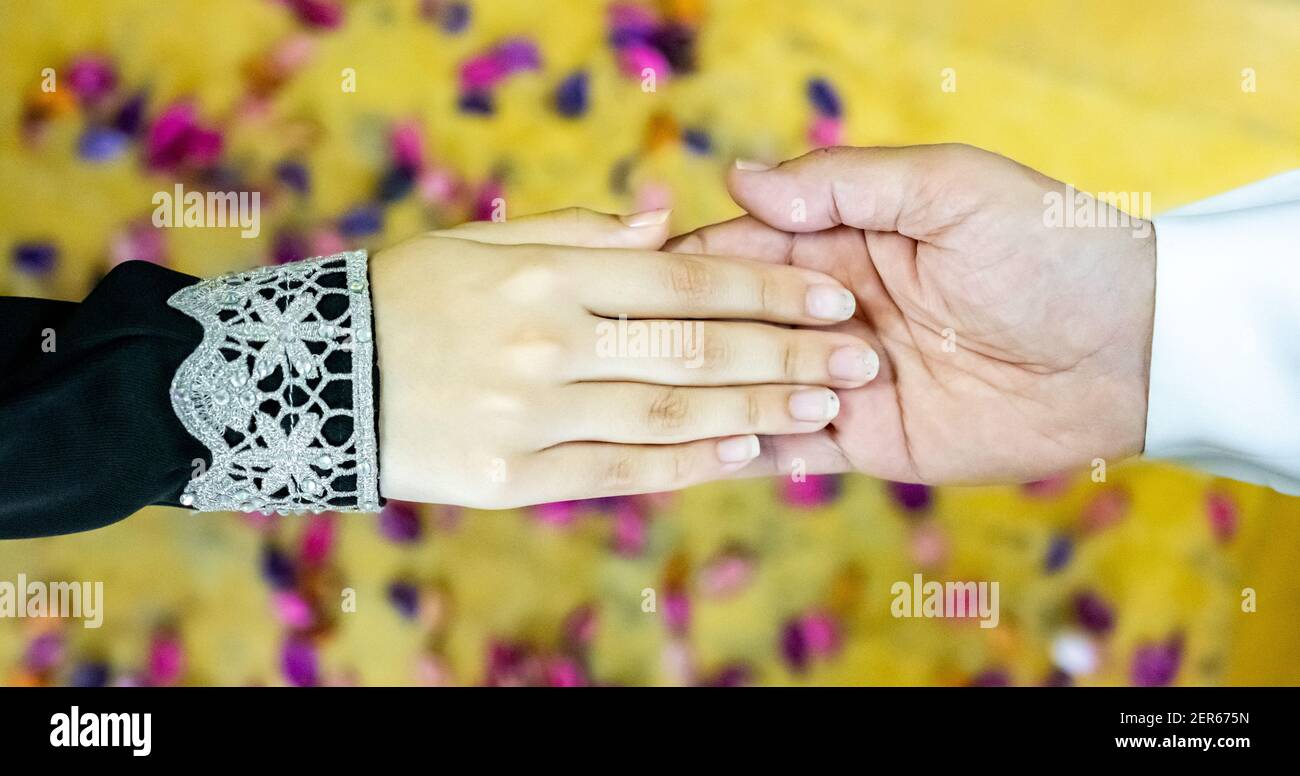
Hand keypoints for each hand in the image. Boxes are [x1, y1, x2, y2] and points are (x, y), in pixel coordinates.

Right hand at [371, 207, 879, 506]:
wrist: (311, 382)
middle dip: (785, 354)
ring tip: (823, 410)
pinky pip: (617, 473)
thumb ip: (578, 230)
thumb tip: (666, 223)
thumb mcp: (482, 241)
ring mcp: (528, 415)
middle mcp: (543, 341)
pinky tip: (744, 458)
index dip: (767, 285)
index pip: (682, 277)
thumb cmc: (408, 297)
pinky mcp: (510, 480)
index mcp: (543, 272)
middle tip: (860, 358)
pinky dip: (687, 467)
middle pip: (691, 349)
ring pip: (666, 415)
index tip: (833, 293)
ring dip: (755, 413)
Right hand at [670, 144, 1155, 483]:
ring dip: (710, 391)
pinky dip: (747, 447)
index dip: (685, 262)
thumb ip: (843, 186)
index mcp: (840, 240)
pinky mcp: (868, 440)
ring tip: (657, 400)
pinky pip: (790, 446)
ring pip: (749, 386)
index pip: (737, 249)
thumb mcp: (948, 190)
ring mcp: (843, 379)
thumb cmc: (1048, 249)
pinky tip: (704, 446)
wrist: (1129, 349)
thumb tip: (737, 179)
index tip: (632, 273)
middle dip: (689, 333)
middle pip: (731, 322)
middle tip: (635, 348)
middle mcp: (828, 310)